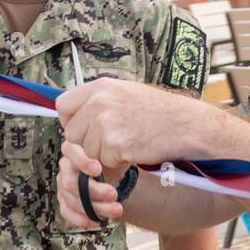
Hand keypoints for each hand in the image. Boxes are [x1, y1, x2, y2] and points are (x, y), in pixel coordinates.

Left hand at [56, 77, 215, 168]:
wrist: (186, 125)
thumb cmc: (160, 113)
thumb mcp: (126, 93)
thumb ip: (99, 101)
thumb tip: (73, 119)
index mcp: (101, 86)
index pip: (63, 105)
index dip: (70, 121)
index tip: (84, 129)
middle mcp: (99, 101)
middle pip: (72, 133)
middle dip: (87, 143)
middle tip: (112, 142)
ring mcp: (105, 122)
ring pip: (87, 151)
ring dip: (104, 155)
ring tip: (129, 143)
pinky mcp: (114, 144)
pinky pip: (103, 162)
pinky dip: (117, 163)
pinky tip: (135, 151)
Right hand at [56, 151, 126, 226]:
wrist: (114, 178)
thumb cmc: (112, 163)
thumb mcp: (114, 154)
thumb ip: (113, 151)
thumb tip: (122, 150)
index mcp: (75, 150)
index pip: (70, 151)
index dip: (82, 161)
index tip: (98, 169)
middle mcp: (66, 168)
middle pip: (71, 182)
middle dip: (94, 191)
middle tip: (114, 194)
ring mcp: (63, 186)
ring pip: (73, 200)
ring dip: (96, 207)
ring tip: (116, 209)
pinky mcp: (65, 202)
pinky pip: (67, 212)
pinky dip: (83, 219)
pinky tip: (98, 221)